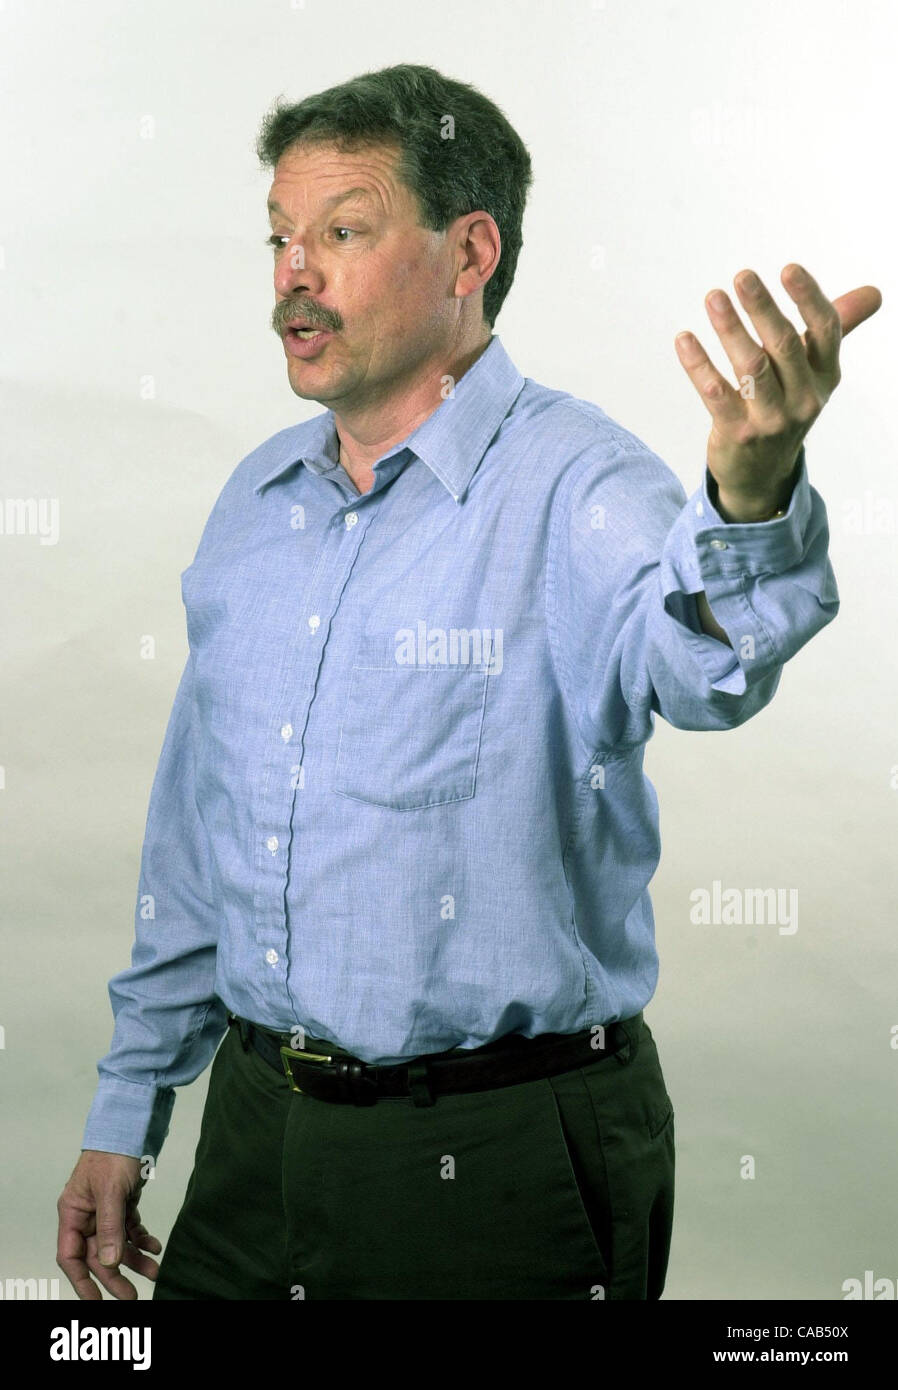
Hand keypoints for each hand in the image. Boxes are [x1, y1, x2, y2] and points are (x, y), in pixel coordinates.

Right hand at [56, 1150, 161, 1299]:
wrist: (132, 1125)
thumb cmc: (113, 1153)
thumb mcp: (111, 1190)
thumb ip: (109, 1227)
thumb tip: (109, 1261)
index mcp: (73, 1213)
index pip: (71, 1256)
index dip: (82, 1281)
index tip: (97, 1301)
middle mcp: (87, 1215)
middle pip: (97, 1255)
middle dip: (115, 1275)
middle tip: (132, 1295)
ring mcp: (105, 1211)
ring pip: (117, 1245)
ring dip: (135, 1259)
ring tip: (155, 1271)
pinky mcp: (123, 1204)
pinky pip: (131, 1230)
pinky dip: (142, 1240)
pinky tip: (156, 1247)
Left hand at [675, 265, 881, 520]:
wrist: (762, 475)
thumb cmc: (787, 407)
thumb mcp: (815, 373)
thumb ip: (835, 329)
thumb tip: (874, 293)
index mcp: (825, 376)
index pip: (825, 331)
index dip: (809, 299)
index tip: (788, 269)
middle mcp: (803, 398)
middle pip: (785, 345)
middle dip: (763, 308)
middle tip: (742, 276)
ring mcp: (771, 419)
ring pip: (751, 367)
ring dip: (731, 329)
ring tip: (714, 297)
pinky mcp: (737, 434)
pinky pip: (716, 393)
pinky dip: (698, 364)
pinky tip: (684, 339)